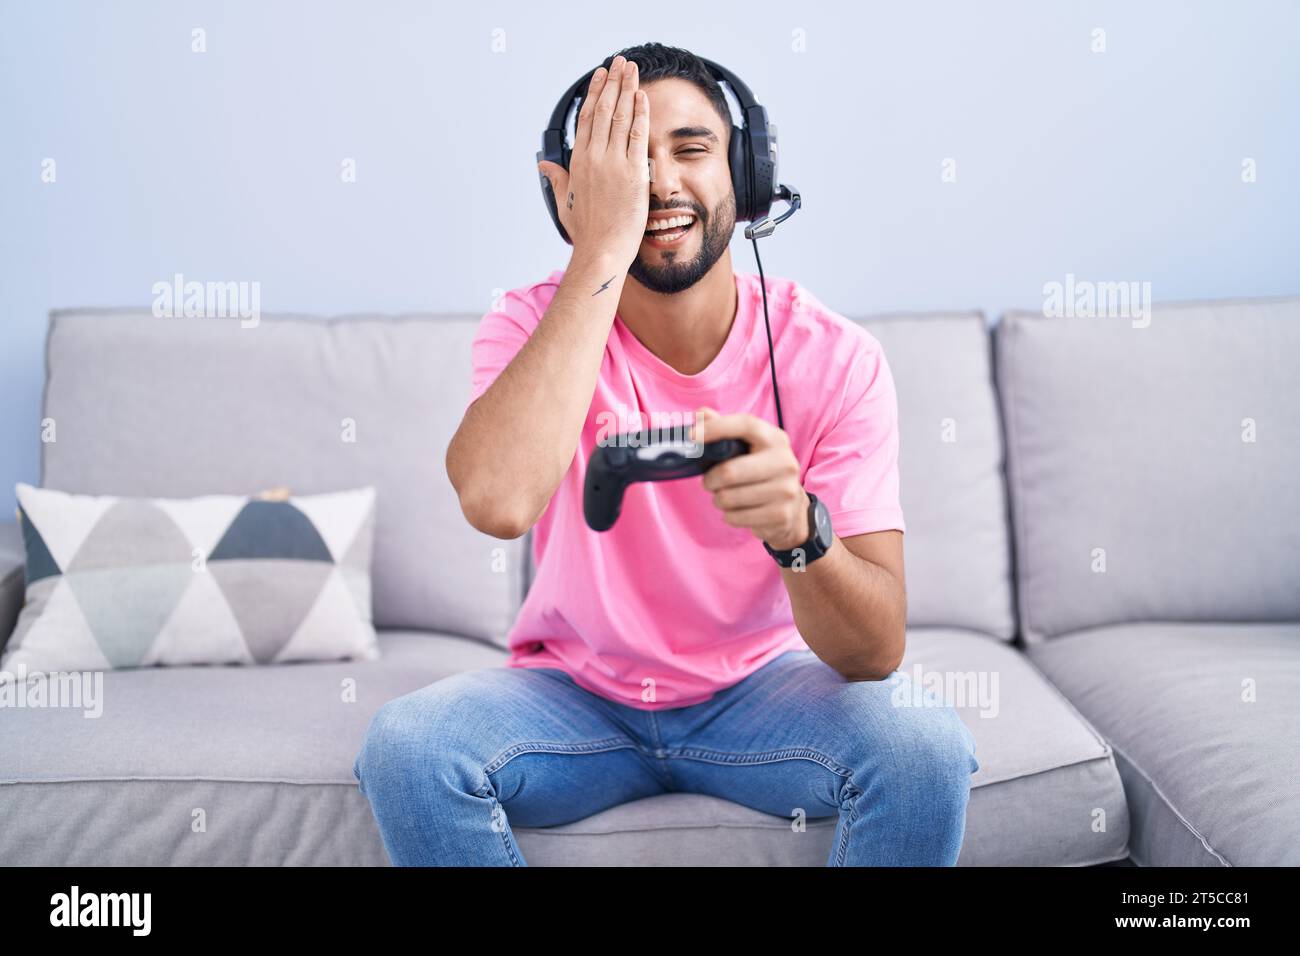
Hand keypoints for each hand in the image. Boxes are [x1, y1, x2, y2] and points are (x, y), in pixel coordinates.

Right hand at [537, 55, 650, 268]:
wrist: (602, 250)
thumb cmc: (586, 232)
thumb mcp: (565, 202)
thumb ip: (557, 178)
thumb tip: (542, 165)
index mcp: (578, 162)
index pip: (587, 119)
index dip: (595, 94)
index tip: (601, 76)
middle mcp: (594, 158)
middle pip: (603, 110)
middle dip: (612, 82)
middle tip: (620, 61)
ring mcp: (613, 164)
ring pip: (620, 117)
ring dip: (627, 89)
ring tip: (633, 69)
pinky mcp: (632, 172)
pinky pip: (637, 135)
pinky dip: (640, 113)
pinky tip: (642, 96)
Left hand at [691, 407, 810, 550]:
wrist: (793, 509)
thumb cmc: (761, 472)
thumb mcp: (749, 447)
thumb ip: (724, 428)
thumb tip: (700, 414)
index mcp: (775, 439)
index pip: (745, 424)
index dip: (716, 428)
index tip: (691, 436)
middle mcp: (785, 462)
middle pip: (730, 472)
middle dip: (710, 480)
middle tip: (709, 482)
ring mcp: (786, 490)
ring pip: (729, 498)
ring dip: (719, 499)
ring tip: (726, 496)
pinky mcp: (781, 515)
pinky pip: (735, 517)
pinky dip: (729, 515)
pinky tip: (740, 510)